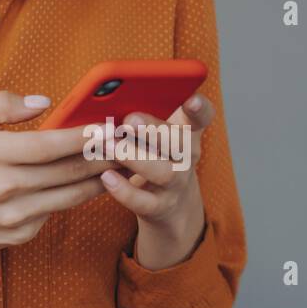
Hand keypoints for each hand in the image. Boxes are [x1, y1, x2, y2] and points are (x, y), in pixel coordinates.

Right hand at [0, 90, 115, 292]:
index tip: (108, 126)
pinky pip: (54, 213)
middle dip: (102, 156)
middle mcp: (4, 187)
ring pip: (70, 196)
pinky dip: (72, 198)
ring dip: (99, 180)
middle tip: (126, 144)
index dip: (83, 136)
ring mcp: (13, 215)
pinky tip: (85, 184)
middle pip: (68, 171)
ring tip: (118, 164)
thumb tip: (42, 101)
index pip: (49, 144)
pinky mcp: (20, 234)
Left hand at [98, 93, 212, 268]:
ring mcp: (175, 185)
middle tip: (129, 119)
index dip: (199, 109)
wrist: (171, 206)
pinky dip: (124, 190)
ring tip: (110, 146)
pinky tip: (106, 177)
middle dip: (153, 129)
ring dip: (134, 158)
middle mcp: (186, 158)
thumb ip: (141, 117)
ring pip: (162, 172)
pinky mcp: (159, 208)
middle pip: (177, 143)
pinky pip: (143, 201)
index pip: (201, 118)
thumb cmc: (155, 156)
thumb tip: (107, 100)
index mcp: (186, 133)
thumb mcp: (156, 135)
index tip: (192, 99)